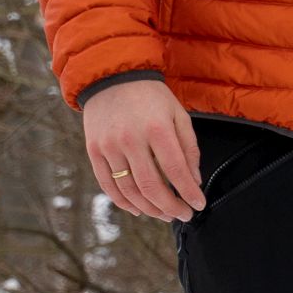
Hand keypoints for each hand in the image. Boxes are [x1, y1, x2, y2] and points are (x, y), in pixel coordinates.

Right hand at [82, 77, 202, 221]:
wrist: (112, 77)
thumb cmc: (151, 97)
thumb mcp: (178, 115)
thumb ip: (188, 148)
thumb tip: (193, 181)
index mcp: (156, 128)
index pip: (175, 170)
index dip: (189, 192)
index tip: (198, 205)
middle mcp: (130, 139)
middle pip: (150, 186)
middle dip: (170, 206)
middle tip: (183, 215)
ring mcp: (108, 146)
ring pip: (128, 190)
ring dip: (149, 209)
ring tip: (165, 214)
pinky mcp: (93, 151)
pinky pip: (107, 185)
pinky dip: (123, 202)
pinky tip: (139, 210)